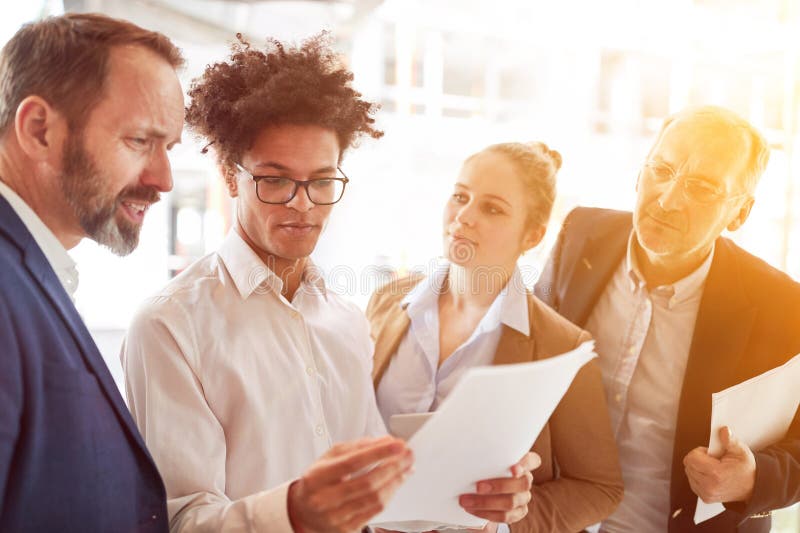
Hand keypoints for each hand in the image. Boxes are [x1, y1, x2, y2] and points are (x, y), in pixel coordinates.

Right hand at [287, 436, 413, 532]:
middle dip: (393, 466)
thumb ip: (357, 447)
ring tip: (406, 467)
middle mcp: (323, 500)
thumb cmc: (319, 480)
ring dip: (396, 480)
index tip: (397, 444)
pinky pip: (376, 511)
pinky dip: (390, 494)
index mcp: (316, 477)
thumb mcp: (330, 457)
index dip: (378, 453)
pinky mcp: (346, 529)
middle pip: (367, 482)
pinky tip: (397, 482)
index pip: (352, 463)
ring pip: (375, 498)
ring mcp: (335, 517)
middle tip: (408, 454)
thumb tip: (385, 441)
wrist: (304, 511)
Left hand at [458, 451, 540, 524]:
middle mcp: (526, 480)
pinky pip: (505, 516)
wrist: (484, 490)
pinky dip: (486, 513)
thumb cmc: (486, 469)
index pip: (533, 460)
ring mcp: (523, 497)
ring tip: (467, 501)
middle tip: (478, 486)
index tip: (513, 468)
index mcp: (523, 463)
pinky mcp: (518, 512)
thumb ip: (488, 458)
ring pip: (511, 502)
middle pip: (522, 483)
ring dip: (486, 502)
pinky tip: (473, 510)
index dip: (526, 464)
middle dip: (499, 486)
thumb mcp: (487, 461)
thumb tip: (471, 452)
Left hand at [683, 426, 755, 503]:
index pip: (691, 458)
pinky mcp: (705, 498)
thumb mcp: (741, 451)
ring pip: (689, 473)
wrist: (753, 488)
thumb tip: (723, 431)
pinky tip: (710, 476)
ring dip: (697, 468)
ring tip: (713, 468)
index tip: (710, 453)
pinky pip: (692, 482)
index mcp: (715, 474)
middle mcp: (709, 486)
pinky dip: (698, 477)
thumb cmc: (746, 469)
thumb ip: (730, 440)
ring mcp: (706, 494)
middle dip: (698, 459)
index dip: (700, 452)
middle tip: (713, 461)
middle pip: (688, 465)